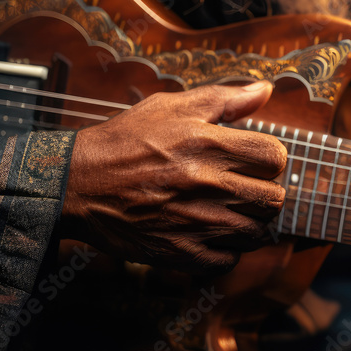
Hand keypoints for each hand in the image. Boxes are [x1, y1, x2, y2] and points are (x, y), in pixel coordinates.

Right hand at [61, 82, 285, 271]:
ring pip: (257, 233)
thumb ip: (224, 99)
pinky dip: (226, 251)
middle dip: (265, 192)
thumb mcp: (170, 107)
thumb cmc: (125, 141)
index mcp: (208, 144)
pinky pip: (229, 260)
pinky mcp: (180, 253)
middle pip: (274, 199)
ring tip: (229, 211)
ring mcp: (195, 222)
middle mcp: (206, 183)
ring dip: (249, 223)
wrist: (75, 184)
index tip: (255, 161)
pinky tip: (211, 234)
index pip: (275, 157)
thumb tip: (265, 90)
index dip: (270, 158)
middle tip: (245, 189)